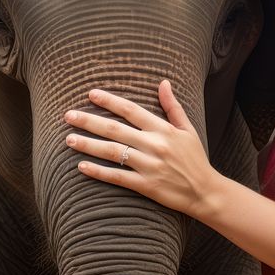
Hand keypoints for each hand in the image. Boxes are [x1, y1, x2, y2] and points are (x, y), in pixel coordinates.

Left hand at [63, 80, 220, 216]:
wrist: (206, 192)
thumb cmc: (196, 159)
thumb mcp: (188, 129)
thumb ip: (173, 106)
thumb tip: (163, 82)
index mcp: (163, 129)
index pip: (131, 110)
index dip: (110, 101)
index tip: (90, 94)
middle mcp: (154, 145)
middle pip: (115, 129)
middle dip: (89, 121)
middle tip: (68, 115)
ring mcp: (149, 166)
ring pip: (112, 152)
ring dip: (88, 144)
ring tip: (68, 139)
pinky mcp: (146, 186)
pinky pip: (117, 177)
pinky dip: (99, 171)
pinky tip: (82, 166)